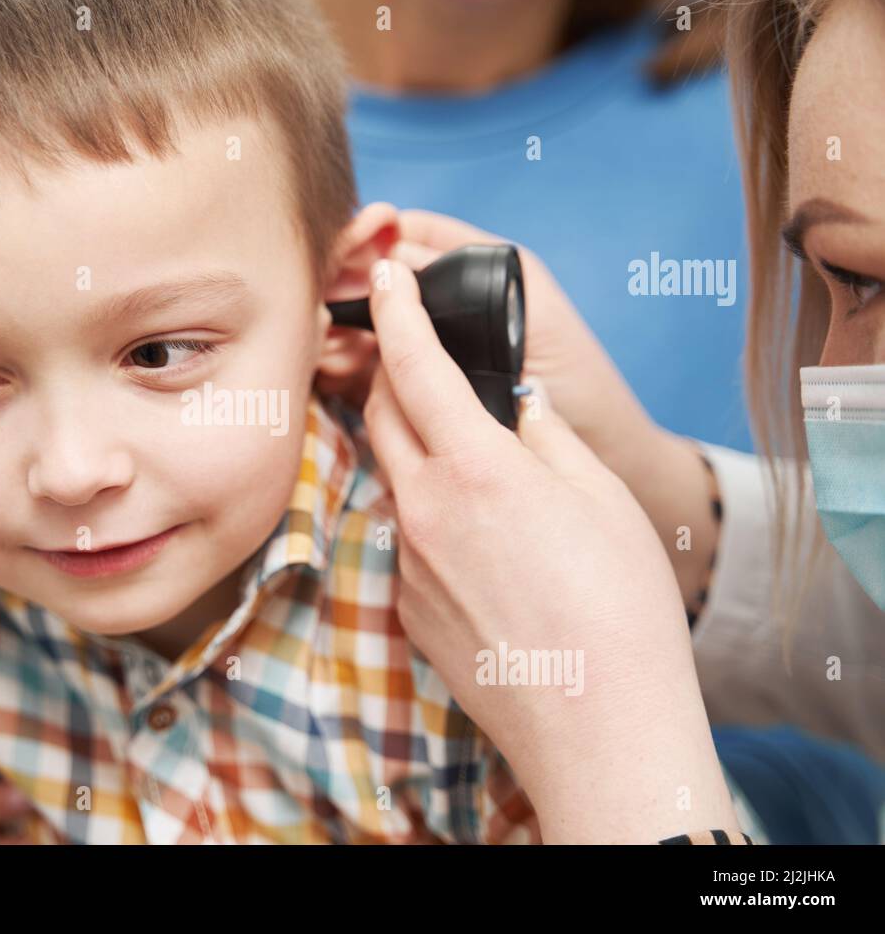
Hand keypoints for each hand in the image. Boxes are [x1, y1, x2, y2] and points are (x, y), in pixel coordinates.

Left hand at [361, 257, 738, 842]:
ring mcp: (408, 561)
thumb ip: (548, 439)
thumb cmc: (618, 607)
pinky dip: (429, 518)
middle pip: (382, 416)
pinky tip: (480, 548)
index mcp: (476, 467)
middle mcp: (425, 508)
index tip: (385, 277)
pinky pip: (406, 539)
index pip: (413, 365)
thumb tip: (522, 411)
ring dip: (413, 450)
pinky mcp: (406, 606)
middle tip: (415, 359)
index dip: (396, 312)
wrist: (597, 721)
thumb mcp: (601, 497)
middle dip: (391, 375)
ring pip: (393, 479)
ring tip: (467, 463)